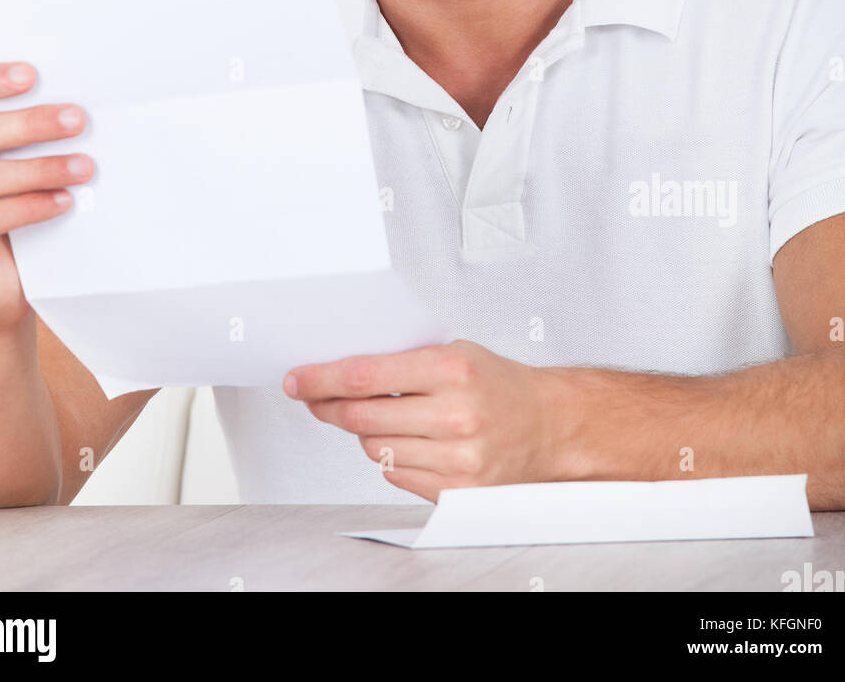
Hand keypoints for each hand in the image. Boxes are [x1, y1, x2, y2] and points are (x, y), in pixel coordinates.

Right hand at [0, 64, 93, 332]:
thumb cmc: (2, 215)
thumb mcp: (1, 167)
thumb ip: (12, 138)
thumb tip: (64, 104)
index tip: (32, 74)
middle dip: (29, 124)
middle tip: (77, 120)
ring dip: (41, 168)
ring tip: (84, 166)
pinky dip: (32, 206)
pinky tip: (64, 202)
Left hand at [283, 338, 569, 501]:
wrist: (547, 425)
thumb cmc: (498, 384)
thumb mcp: (453, 352)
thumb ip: (402, 362)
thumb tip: (339, 373)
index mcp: (452, 370)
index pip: (365, 376)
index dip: (321, 378)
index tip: (297, 380)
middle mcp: (454, 415)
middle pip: (360, 416)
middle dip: (329, 406)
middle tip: (316, 398)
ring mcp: (456, 458)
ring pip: (373, 448)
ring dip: (367, 432)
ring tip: (389, 416)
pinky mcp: (456, 491)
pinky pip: (394, 475)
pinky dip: (391, 458)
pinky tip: (412, 441)